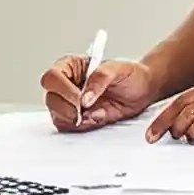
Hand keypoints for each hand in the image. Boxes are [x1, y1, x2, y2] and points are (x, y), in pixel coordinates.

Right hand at [40, 57, 158, 132]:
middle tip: (86, 111)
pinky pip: (68, 127)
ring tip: (96, 114)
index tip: (79, 99)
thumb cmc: (130, 75)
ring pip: (57, 115)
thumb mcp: (117, 69)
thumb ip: (99, 79)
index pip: (52, 77)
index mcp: (71, 67)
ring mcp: (69, 103)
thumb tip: (84, 98)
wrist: (142, 91)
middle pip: (51, 99)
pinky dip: (81, 127)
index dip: (63, 90)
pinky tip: (96, 119)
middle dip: (67, 108)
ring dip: (74, 119)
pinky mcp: (76, 119)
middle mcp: (66, 85)